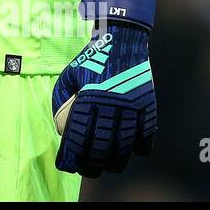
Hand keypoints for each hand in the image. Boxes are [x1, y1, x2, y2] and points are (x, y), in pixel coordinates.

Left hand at [52, 0, 156, 176]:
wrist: (122, 38)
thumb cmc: (92, 58)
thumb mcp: (68, 75)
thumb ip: (61, 100)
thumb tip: (62, 129)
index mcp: (88, 97)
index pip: (78, 136)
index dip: (71, 155)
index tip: (66, 165)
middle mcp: (110, 104)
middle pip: (101, 146)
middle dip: (92, 164)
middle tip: (87, 170)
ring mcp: (131, 105)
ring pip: (124, 145)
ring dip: (116, 160)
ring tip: (109, 166)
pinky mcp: (147, 104)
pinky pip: (147, 134)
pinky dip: (140, 147)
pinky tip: (133, 151)